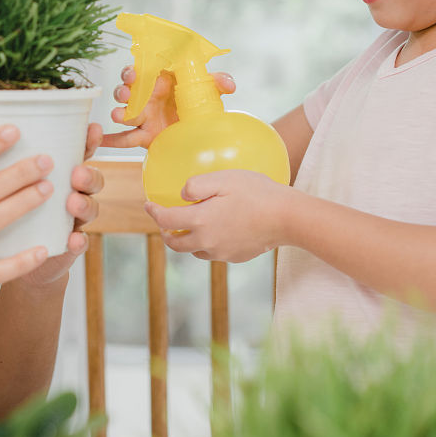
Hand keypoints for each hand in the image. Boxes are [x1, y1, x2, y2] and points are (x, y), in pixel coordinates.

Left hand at [15, 122, 104, 287]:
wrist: (3, 257)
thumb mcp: (0, 181)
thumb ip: (2, 160)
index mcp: (55, 172)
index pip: (77, 152)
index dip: (89, 141)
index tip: (92, 128)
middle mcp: (68, 193)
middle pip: (90, 180)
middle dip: (89, 174)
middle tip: (77, 174)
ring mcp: (69, 221)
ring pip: (89, 209)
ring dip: (85, 204)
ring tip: (73, 203)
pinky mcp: (64, 247)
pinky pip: (77, 244)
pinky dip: (78, 241)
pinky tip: (73, 239)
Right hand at [101, 65, 235, 148]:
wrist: (198, 129)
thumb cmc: (198, 102)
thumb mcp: (208, 90)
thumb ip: (217, 83)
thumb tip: (229, 84)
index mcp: (157, 81)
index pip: (139, 72)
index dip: (132, 72)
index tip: (134, 75)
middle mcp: (146, 97)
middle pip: (125, 91)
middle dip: (122, 91)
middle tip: (127, 94)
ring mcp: (142, 117)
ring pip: (123, 113)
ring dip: (117, 113)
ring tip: (119, 115)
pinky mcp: (143, 135)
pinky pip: (123, 138)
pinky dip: (109, 140)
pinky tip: (100, 142)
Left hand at [144, 169, 296, 262]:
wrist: (287, 218)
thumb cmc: (256, 192)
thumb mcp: (224, 178)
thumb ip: (197, 185)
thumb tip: (181, 195)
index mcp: (200, 221)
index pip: (166, 221)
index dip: (153, 212)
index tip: (148, 204)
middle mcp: (207, 241)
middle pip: (176, 244)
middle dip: (166, 232)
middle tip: (164, 221)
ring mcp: (221, 253)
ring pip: (194, 250)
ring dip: (186, 240)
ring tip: (189, 226)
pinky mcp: (235, 257)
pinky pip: (213, 252)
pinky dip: (206, 243)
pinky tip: (215, 231)